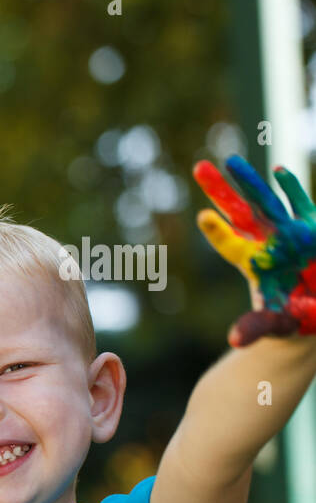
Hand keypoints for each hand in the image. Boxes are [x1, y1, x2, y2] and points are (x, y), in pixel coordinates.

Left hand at [193, 154, 315, 346]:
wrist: (314, 314)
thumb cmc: (292, 320)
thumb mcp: (276, 325)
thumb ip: (257, 327)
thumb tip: (235, 341)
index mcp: (254, 265)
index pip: (231, 246)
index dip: (218, 232)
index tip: (201, 216)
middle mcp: (266, 244)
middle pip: (240, 212)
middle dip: (221, 189)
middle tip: (198, 167)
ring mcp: (288, 235)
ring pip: (266, 203)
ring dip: (250, 182)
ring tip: (230, 161)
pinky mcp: (311, 231)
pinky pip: (301, 206)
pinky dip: (292, 189)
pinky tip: (278, 172)